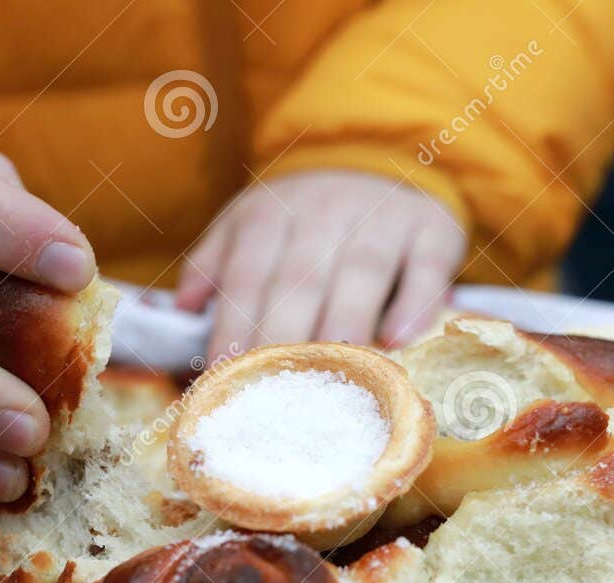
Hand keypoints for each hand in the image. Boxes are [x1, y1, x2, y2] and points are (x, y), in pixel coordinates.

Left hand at [175, 170, 466, 361]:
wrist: (385, 159)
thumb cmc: (308, 219)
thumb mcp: (252, 223)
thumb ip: (216, 264)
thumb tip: (182, 309)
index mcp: (270, 213)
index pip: (247, 275)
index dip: (234, 325)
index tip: (225, 375)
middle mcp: (323, 211)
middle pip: (300, 278)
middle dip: (285, 335)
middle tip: (278, 392)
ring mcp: (380, 219)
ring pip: (360, 271)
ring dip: (347, 322)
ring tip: (338, 370)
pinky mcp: (431, 233)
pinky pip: (424, 268)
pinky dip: (414, 303)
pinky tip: (401, 340)